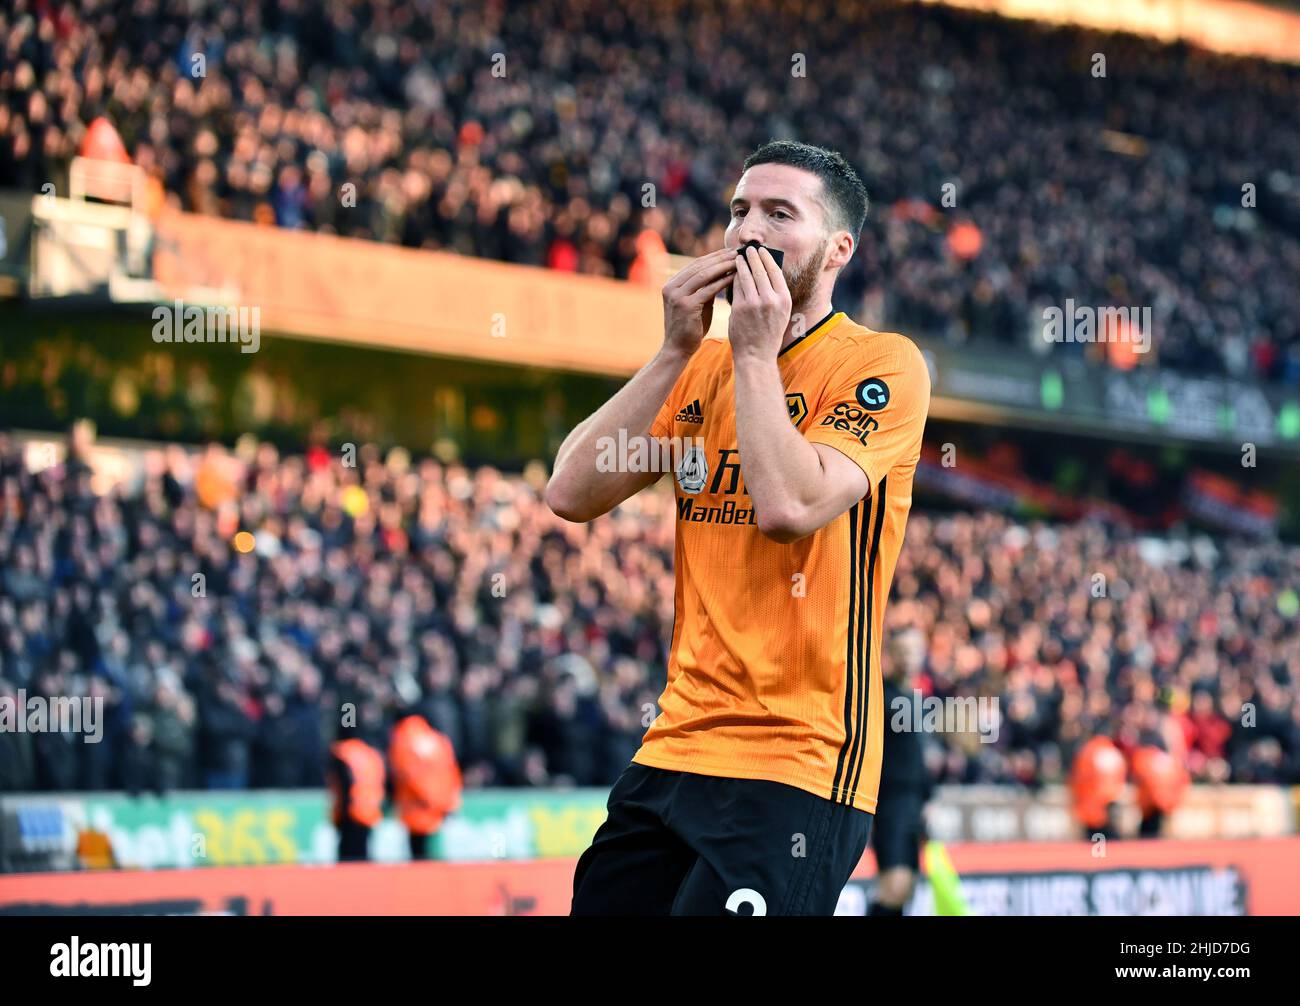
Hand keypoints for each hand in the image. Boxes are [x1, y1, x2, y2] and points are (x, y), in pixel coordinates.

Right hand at [661, 248, 736, 358]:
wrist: (678, 349)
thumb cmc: (691, 327)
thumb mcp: (696, 303)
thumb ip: (705, 287)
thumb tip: (724, 270)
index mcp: (672, 283)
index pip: (696, 264)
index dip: (715, 256)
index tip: (731, 252)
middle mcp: (671, 287)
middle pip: (699, 266)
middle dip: (720, 258)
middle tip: (738, 252)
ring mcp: (677, 296)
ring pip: (703, 275)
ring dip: (723, 266)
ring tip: (739, 261)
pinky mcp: (686, 306)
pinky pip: (708, 289)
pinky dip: (722, 281)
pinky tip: (735, 277)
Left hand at [728, 245, 790, 362]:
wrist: (756, 355)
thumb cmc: (767, 333)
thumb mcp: (780, 313)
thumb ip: (775, 294)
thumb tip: (765, 271)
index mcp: (784, 300)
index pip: (775, 271)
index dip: (767, 258)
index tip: (762, 250)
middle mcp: (772, 300)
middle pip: (761, 270)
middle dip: (754, 256)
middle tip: (748, 248)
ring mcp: (755, 303)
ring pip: (747, 276)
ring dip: (741, 264)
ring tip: (738, 257)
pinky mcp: (741, 308)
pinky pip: (736, 287)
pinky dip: (734, 278)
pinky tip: (731, 272)